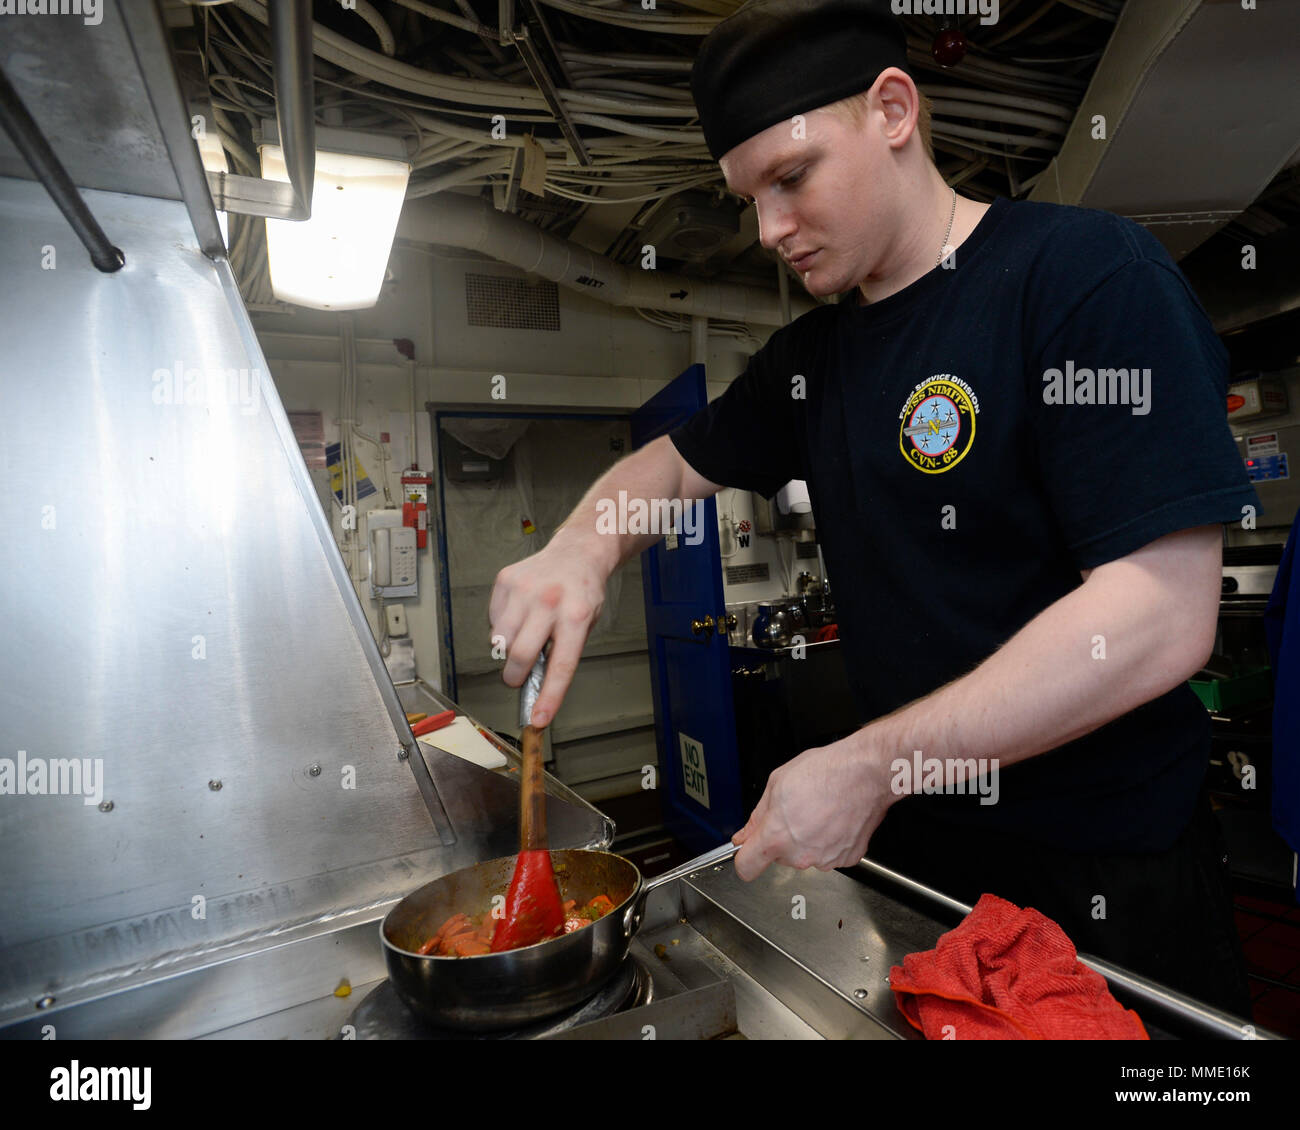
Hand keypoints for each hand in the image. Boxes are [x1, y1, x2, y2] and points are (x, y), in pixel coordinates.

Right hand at [488, 535, 609, 726]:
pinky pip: (493, 620)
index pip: (560, 666)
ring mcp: (524, 589)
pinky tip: (520, 614)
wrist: (577, 553)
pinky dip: (502, 627)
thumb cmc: (582, 594)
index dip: (548, 697)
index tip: (538, 719)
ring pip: (499, 641)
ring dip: (507, 651)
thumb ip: (561, 652)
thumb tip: (534, 686)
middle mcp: (549, 601)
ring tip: (524, 637)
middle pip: (519, 656)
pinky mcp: (505, 580)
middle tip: (520, 677)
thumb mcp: (585, 625)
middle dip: (515, 677)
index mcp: (576, 616)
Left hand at [732, 734, 892, 881]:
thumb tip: (745, 835)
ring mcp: (825, 860)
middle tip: (795, 811)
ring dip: (806, 839)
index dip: (744, 858)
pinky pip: (828, 853)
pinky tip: (834, 819)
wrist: (865, 773)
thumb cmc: (826, 772)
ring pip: (804, 855)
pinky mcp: (847, 859)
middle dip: (781, 837)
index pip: (747, 867)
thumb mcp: (777, 783)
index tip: (748, 851)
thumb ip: (757, 817)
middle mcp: (800, 855)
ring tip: (819, 811)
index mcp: (776, 837)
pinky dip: (829, 840)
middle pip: (779, 856)